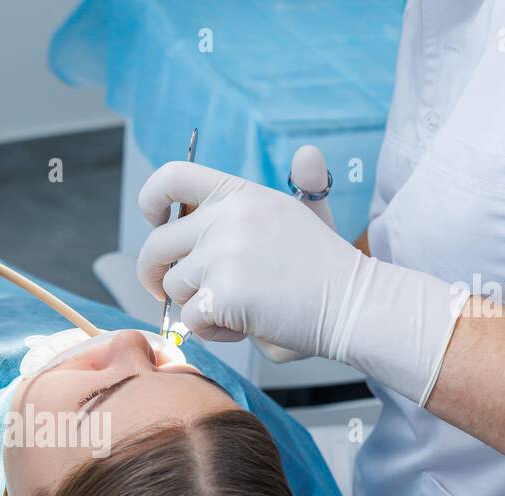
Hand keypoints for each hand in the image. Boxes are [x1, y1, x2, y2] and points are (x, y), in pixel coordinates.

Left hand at [136, 162, 467, 404]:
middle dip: (152, 273)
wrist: (355, 305)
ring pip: (174, 288)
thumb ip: (297, 186)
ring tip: (237, 309)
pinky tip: (247, 326)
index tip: (153, 222)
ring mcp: (222, 256)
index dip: (150, 201)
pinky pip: (191, 321)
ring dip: (196, 307)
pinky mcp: (222, 294)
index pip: (171, 178)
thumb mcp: (311, 213)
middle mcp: (226, 219)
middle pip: (156, 245)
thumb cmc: (328, 268)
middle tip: (163, 291)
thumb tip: (307, 153)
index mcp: (240, 195)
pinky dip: (213, 332)